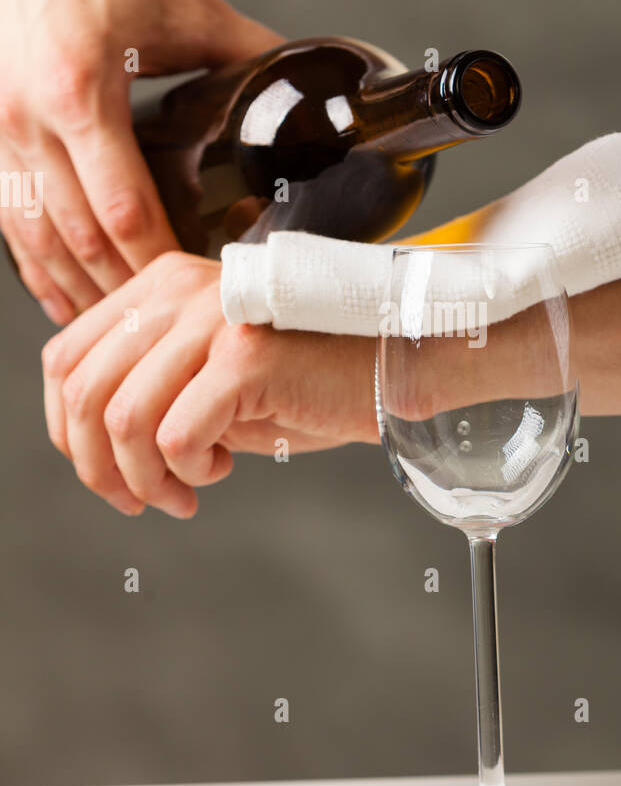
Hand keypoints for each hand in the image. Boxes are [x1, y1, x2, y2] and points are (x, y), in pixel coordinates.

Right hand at [0, 0, 281, 323]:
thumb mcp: (191, 10)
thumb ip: (253, 58)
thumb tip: (313, 97)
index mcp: (81, 91)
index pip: (126, 212)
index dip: (166, 266)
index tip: (204, 294)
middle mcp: (27, 116)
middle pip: (80, 239)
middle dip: (127, 293)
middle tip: (171, 336)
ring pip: (34, 238)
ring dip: (76, 290)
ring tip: (118, 333)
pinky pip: (8, 215)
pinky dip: (37, 262)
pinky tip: (63, 292)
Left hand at [42, 252, 377, 516]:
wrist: (389, 366)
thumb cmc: (303, 378)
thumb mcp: (205, 377)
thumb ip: (146, 387)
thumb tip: (86, 443)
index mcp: (157, 285)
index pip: (66, 358)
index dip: (69, 429)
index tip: (108, 474)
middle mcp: (177, 289)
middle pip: (86, 390)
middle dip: (101, 466)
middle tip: (141, 501)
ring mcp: (211, 318)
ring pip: (124, 419)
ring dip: (146, 478)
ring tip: (184, 493)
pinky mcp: (246, 357)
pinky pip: (176, 436)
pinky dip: (188, 470)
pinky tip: (220, 468)